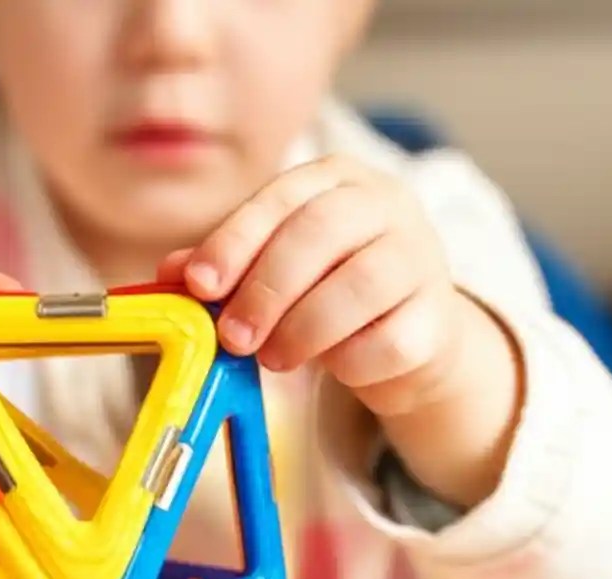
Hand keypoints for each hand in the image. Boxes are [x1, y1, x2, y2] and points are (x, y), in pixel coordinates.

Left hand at [160, 155, 521, 505]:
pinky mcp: (440, 319)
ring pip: (361, 284)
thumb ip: (227, 266)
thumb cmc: (328, 289)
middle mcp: (388, 207)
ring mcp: (423, 259)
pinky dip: (349, 361)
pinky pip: (391, 341)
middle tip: (233, 336)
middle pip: (321, 233)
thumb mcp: (274, 268)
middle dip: (266, 289)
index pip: (283, 196)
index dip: (236, 240)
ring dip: (303, 329)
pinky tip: (332, 365)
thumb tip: (171, 273)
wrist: (408, 336)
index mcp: (339, 180)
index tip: (200, 285)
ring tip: (274, 358)